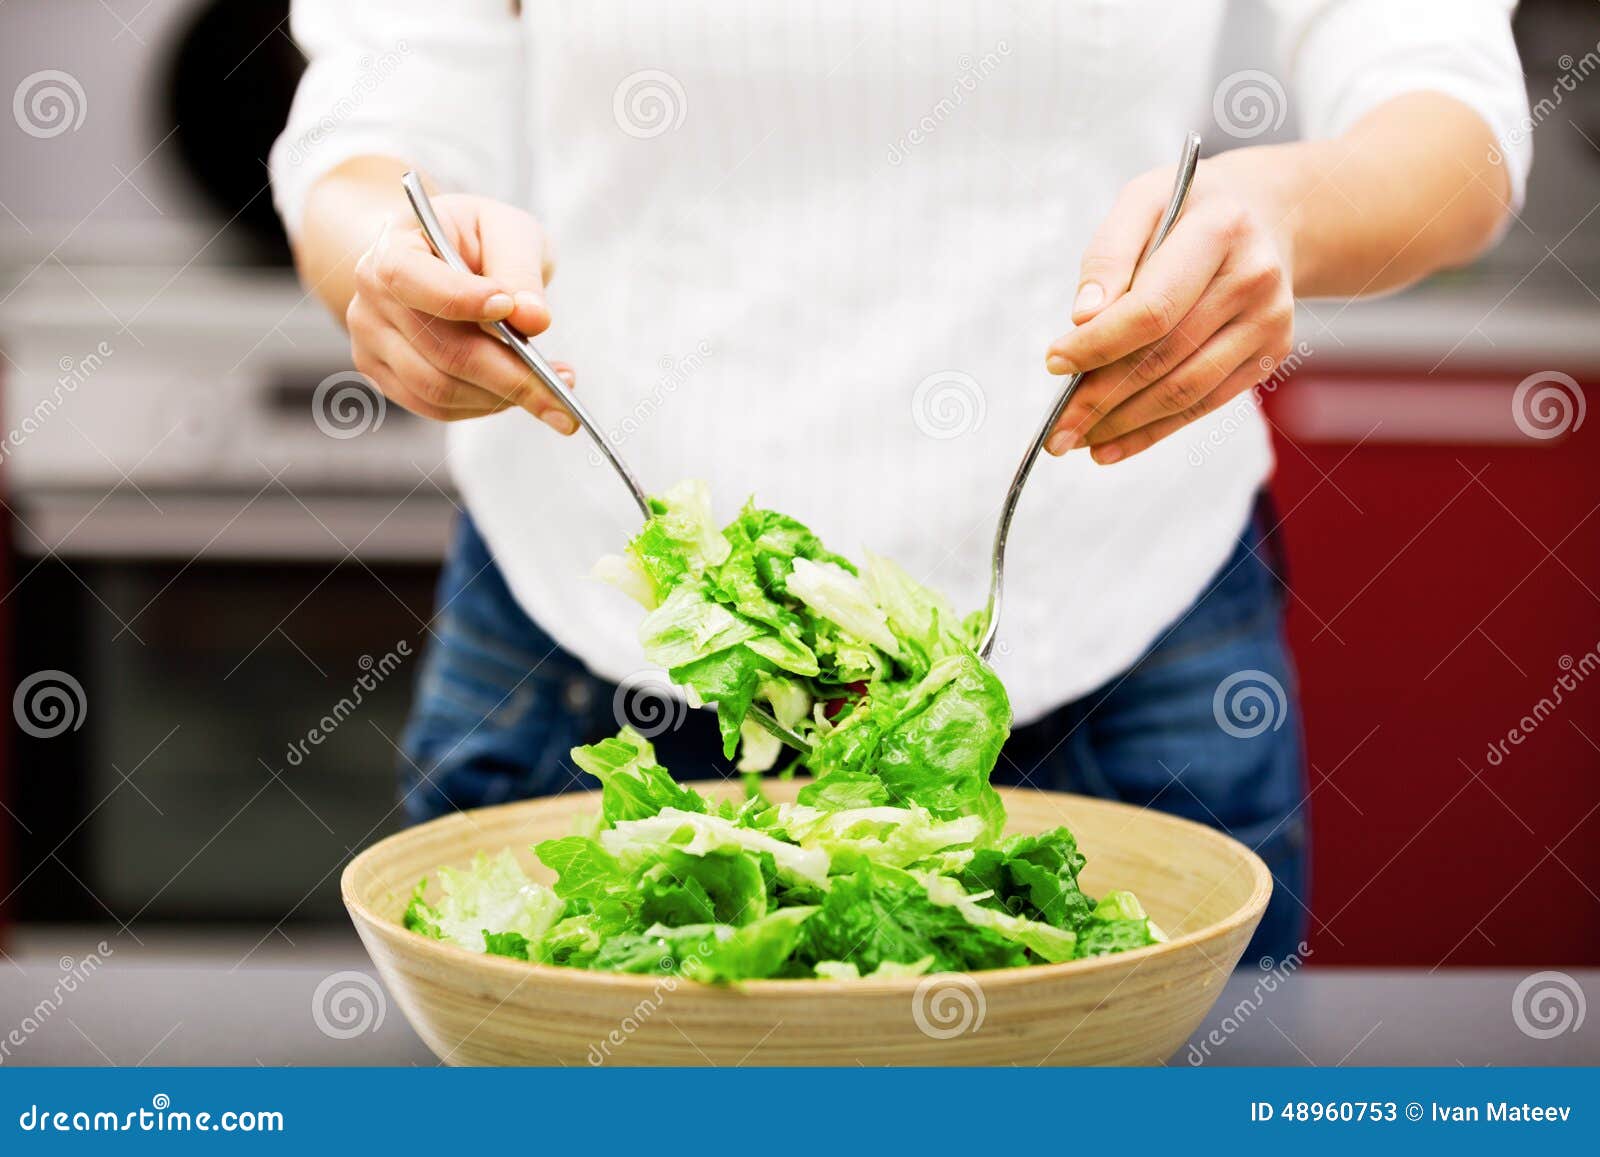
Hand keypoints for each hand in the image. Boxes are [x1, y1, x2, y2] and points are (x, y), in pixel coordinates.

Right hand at [346, 192, 577, 430]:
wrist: (438, 257)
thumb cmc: (476, 238)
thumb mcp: (507, 231)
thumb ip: (519, 269)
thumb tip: (533, 319)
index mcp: (391, 247)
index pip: (409, 279)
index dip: (460, 299)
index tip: (512, 309)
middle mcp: (370, 299)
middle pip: (441, 350)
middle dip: (511, 374)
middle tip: (566, 388)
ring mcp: (372, 344)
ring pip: (441, 390)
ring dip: (504, 396)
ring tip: (555, 390)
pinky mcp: (386, 378)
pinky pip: (439, 407)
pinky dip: (486, 406)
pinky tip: (519, 392)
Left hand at [1042, 154, 1295, 463]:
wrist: (1266, 213)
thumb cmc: (1189, 207)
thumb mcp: (1144, 200)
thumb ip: (1109, 254)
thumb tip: (1082, 317)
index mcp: (1221, 231)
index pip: (1152, 308)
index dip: (1099, 344)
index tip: (1054, 362)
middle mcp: (1254, 279)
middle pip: (1164, 356)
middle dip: (1099, 398)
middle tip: (1054, 428)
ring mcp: (1268, 321)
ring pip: (1183, 390)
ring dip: (1121, 424)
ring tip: (1073, 439)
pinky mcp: (1270, 354)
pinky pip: (1203, 405)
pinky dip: (1152, 432)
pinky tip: (1109, 446)